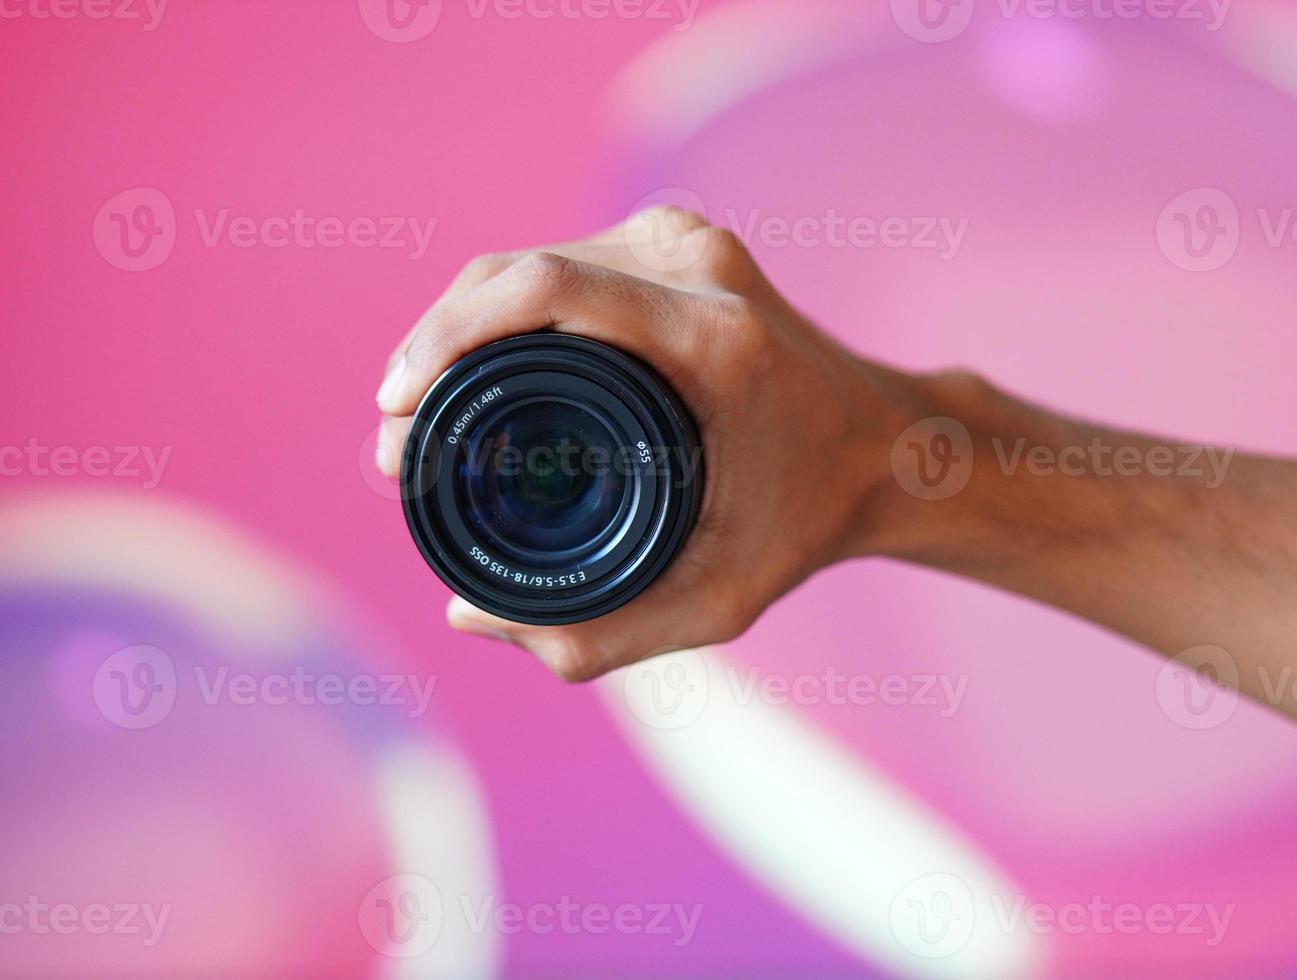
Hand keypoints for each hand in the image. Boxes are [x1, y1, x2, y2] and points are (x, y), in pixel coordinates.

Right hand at [375, 208, 911, 680]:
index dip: (446, 338)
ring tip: (423, 411)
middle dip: (435, 346)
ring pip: (531, 262)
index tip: (397, 409)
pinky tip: (476, 365)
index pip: (543, 290)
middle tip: (397, 437)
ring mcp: (689, 242)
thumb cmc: (808, 522)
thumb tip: (467, 614)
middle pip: (517, 274)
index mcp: (712, 338)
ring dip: (462, 326)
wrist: (888, 447)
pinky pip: (564, 259)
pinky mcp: (680, 240)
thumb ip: (598, 632)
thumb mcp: (717, 600)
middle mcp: (699, 269)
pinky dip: (508, 309)